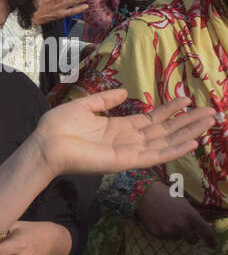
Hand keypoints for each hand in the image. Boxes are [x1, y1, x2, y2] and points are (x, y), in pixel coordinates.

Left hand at [31, 89, 216, 176]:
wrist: (43, 145)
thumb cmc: (57, 127)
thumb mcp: (84, 106)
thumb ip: (105, 100)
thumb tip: (124, 91)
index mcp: (117, 128)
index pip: (151, 120)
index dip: (170, 111)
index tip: (187, 99)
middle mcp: (126, 141)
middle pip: (164, 131)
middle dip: (187, 122)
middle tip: (211, 112)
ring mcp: (127, 152)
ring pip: (165, 143)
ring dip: (188, 133)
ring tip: (209, 122)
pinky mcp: (124, 162)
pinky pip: (153, 157)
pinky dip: (173, 150)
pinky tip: (191, 142)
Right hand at [135, 182, 217, 245]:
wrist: (145, 195)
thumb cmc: (167, 195)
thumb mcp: (184, 203)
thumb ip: (193, 215)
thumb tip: (202, 225)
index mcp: (190, 216)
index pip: (205, 232)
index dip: (211, 240)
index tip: (214, 246)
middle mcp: (181, 226)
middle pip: (192, 239)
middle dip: (192, 237)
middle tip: (187, 231)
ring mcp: (168, 231)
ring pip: (177, 238)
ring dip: (176, 233)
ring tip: (168, 221)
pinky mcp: (157, 234)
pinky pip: (166, 237)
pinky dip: (165, 232)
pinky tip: (160, 222)